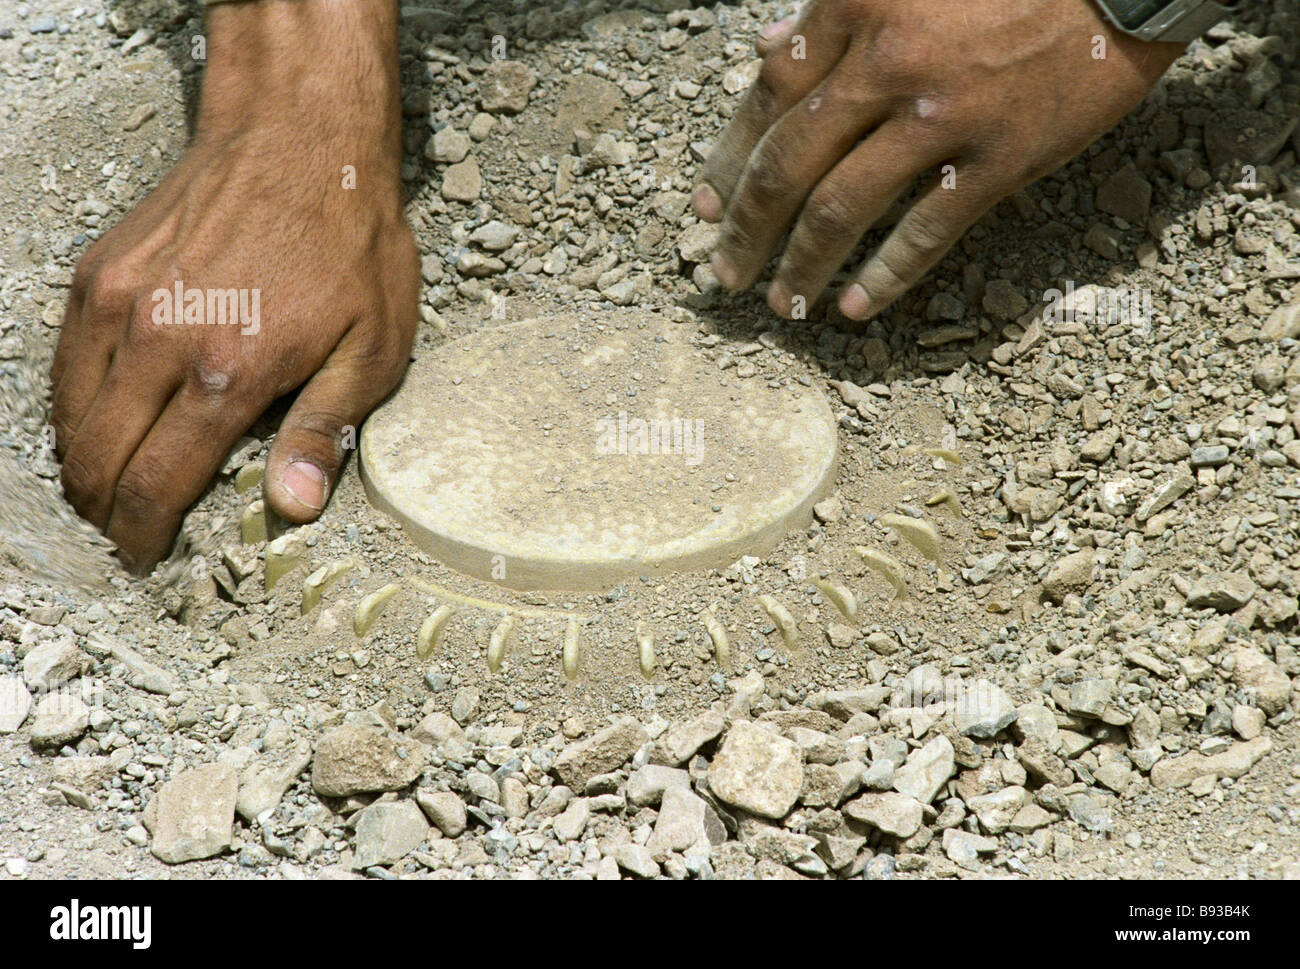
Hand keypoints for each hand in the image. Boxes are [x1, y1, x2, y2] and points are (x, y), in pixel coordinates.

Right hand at [50, 0, 416, 571]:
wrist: (302, 143)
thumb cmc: (352, 248)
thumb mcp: (373, 349)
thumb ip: (323, 431)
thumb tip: (293, 508)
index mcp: (228, 373)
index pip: (158, 482)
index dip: (143, 532)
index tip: (142, 557)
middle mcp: (158, 341)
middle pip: (99, 458)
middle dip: (103, 511)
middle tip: (121, 534)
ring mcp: (118, 302)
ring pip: (70, 413)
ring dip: (80, 463)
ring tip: (104, 492)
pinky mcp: (99, 272)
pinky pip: (64, 360)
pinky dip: (71, 405)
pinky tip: (96, 424)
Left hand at [692, 0, 1184, 319]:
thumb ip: (833, 9)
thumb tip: (765, 50)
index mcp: (855, 6)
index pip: (764, 99)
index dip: (726, 163)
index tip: (705, 211)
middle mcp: (886, 64)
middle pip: (788, 167)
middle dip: (746, 230)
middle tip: (724, 274)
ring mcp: (942, 118)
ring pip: (842, 210)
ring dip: (801, 266)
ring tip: (781, 304)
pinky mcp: (999, 160)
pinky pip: (924, 234)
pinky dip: (883, 278)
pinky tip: (853, 309)